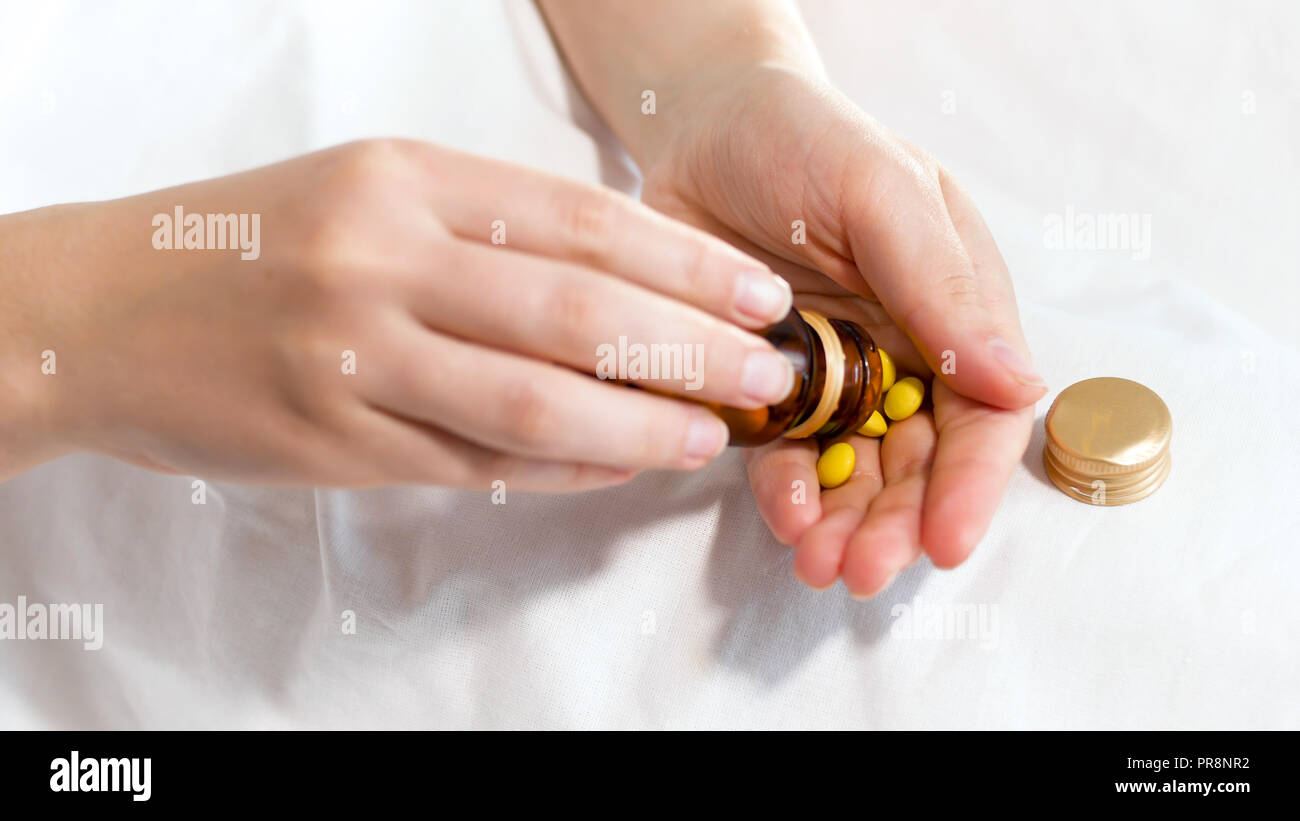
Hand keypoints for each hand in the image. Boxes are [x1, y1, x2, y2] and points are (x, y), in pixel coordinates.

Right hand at [0, 139, 797, 487]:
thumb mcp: (371, 195)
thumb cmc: (256, 243)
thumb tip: (625, 292)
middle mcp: (382, 259)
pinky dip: (555, 472)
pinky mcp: (333, 441)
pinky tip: (613, 472)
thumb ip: (487, 232)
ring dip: (635, 426)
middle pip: (574, 311)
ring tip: (707, 440)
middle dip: (689, 349)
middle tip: (768, 376)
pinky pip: (471, 463)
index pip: (579, 220)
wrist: (102, 308)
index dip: (685, 262)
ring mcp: (353, 357)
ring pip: (529, 402)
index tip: (759, 294)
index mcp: (405, 180)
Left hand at [639, 67, 1045, 593]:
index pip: (983, 414)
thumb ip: (940, 285)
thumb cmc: (807, 138)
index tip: (947, 540)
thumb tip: (1015, 383)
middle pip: (917, 462)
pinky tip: (784, 514)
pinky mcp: (765, 386)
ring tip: (821, 564)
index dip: (971, 484)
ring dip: (844, 526)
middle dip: (897, 524)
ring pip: (852, 473)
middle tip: (865, 570)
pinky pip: (780, 453)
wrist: (703, 122)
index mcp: (952, 310)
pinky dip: (784, 491)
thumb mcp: (884, 192)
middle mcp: (901, 353)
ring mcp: (832, 376)